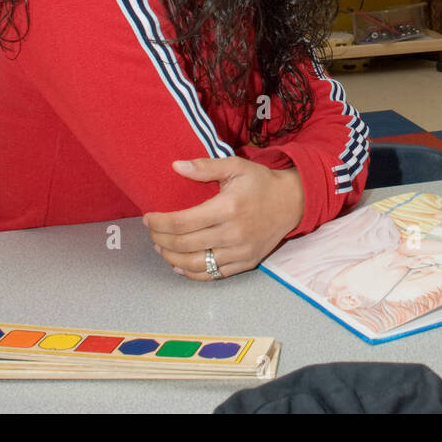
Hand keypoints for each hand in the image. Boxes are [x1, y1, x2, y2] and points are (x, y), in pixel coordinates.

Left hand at [143, 157, 304, 280]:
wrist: (292, 202)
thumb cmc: (261, 182)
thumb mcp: (236, 166)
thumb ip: (205, 167)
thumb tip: (176, 166)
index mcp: (227, 208)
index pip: (181, 223)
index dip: (159, 223)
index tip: (149, 218)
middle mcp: (233, 233)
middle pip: (184, 245)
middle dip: (160, 240)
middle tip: (152, 232)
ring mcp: (240, 252)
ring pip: (196, 264)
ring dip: (172, 258)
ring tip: (161, 249)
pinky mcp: (246, 263)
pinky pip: (214, 275)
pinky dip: (192, 273)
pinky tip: (180, 265)